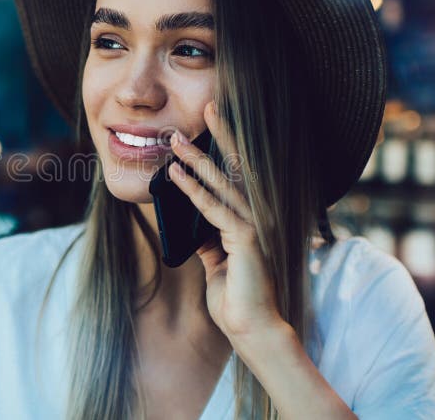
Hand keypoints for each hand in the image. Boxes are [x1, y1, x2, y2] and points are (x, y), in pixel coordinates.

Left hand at [168, 100, 283, 341]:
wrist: (252, 328)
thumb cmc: (236, 296)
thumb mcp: (216, 257)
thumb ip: (207, 234)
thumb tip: (190, 214)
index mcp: (254, 217)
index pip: (238, 175)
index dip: (226, 147)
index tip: (211, 123)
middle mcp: (259, 215)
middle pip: (236, 168)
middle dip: (221, 136)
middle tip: (208, 107)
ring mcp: (254, 225)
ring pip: (222, 182)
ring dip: (198, 158)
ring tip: (176, 139)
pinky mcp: (245, 238)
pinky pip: (212, 208)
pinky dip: (192, 189)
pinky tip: (175, 174)